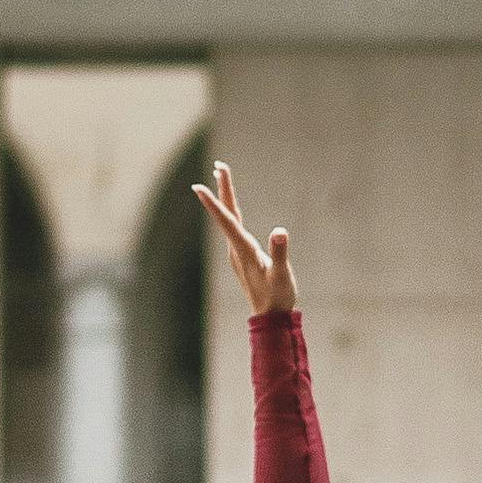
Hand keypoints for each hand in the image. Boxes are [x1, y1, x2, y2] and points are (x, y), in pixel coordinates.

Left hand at [196, 159, 297, 316]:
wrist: (270, 317)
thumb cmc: (277, 297)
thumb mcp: (281, 275)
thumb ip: (279, 253)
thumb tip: (279, 231)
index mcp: (244, 250)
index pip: (227, 221)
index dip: (214, 203)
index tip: (200, 186)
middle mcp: (237, 249)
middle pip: (227, 213)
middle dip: (223, 188)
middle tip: (219, 165)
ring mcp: (238, 252)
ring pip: (229, 218)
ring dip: (225, 196)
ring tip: (222, 176)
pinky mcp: (244, 255)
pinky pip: (234, 226)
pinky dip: (231, 210)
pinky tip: (231, 207)